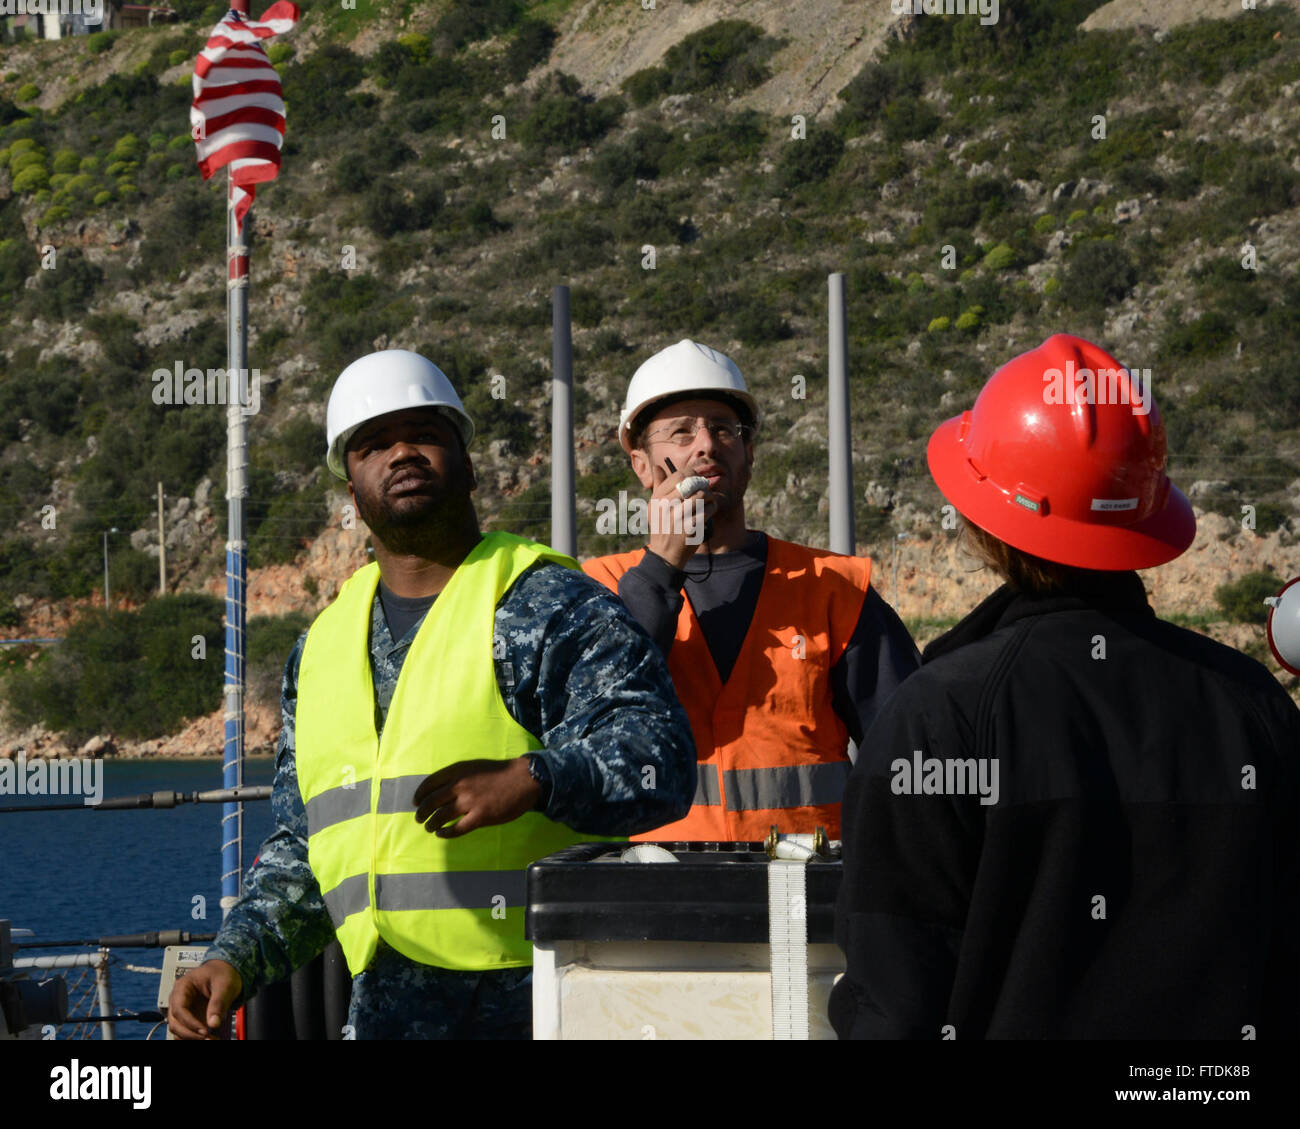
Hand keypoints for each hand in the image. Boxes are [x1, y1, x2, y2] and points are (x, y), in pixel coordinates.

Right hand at [167, 959, 241, 1039]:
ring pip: (178, 1031)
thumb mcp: (224, 984)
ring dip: (192, 1038)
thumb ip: (218, 1003)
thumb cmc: (222, 973)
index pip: (179, 1010)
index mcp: (182, 987)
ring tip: (212, 1039)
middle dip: (191, 1034)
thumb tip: (213, 1024)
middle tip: (209, 1038)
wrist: (224, 972)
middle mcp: (178, 1000)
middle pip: (175, 1023)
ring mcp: (182, 1011)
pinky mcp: (188, 1018)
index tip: (205, 1031)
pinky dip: (195, 1038)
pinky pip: (186, 1032)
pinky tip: (209, 1038)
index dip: (190, 1023)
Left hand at [413, 757, 540, 837]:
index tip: (416, 802)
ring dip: (431, 823)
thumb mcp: (475, 767)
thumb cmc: (500, 773)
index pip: (430, 783)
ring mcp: (470, 802)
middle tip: (419, 818)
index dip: (420, 794)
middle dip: (422, 812)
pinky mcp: (480, 816)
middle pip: (431, 801)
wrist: (524, 779)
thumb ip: (458, 776)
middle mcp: (460, 785)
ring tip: (429, 827)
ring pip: (441, 816)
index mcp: (458, 771)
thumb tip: (442, 790)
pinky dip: (446, 833)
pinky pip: (457, 829)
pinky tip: (441, 834)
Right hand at [646, 460, 721, 570]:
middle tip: (706, 489)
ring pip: (702, 495)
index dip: (693, 472)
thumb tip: (657, 466)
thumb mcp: (655, 506)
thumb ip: (658, 486)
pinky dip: (712, 508)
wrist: (665, 554)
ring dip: (710, 496)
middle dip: (703, 484)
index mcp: (657, 498)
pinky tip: (711, 509)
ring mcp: (677, 516)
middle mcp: (665, 505)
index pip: (678, 475)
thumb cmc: (662, 527)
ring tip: (710, 500)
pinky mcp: (689, 527)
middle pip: (692, 483)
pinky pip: (707, 510)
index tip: (700, 475)